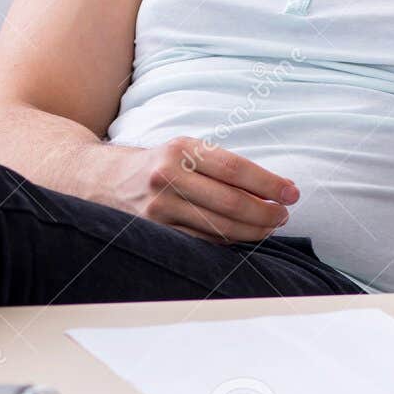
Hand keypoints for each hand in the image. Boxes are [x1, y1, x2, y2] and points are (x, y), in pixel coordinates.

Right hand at [105, 136, 299, 243]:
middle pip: (231, 202)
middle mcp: (166, 177)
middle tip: (283, 214)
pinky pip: (202, 242)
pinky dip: (228, 241)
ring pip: (219, 227)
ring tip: (269, 226)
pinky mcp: (156, 233)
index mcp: (179, 150)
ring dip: (252, 230)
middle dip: (265, 212)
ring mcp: (158, 209)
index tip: (291, 193)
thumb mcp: (183, 150)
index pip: (234, 169)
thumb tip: (272, 187)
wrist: (101, 181)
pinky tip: (242, 236)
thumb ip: (219, 165)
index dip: (268, 183)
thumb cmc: (156, 164)